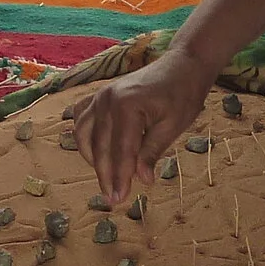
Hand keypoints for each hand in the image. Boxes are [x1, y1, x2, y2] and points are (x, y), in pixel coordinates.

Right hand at [71, 50, 217, 205]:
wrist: (181, 66)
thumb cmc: (182, 94)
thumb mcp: (173, 126)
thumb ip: (153, 151)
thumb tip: (142, 180)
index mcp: (127, 106)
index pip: (120, 151)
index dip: (119, 178)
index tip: (119, 199)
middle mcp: (107, 100)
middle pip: (100, 146)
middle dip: (105, 175)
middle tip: (112, 199)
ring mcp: (100, 96)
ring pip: (85, 134)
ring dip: (92, 159)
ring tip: (106, 179)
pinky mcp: (99, 95)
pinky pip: (82, 118)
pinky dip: (84, 137)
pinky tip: (93, 151)